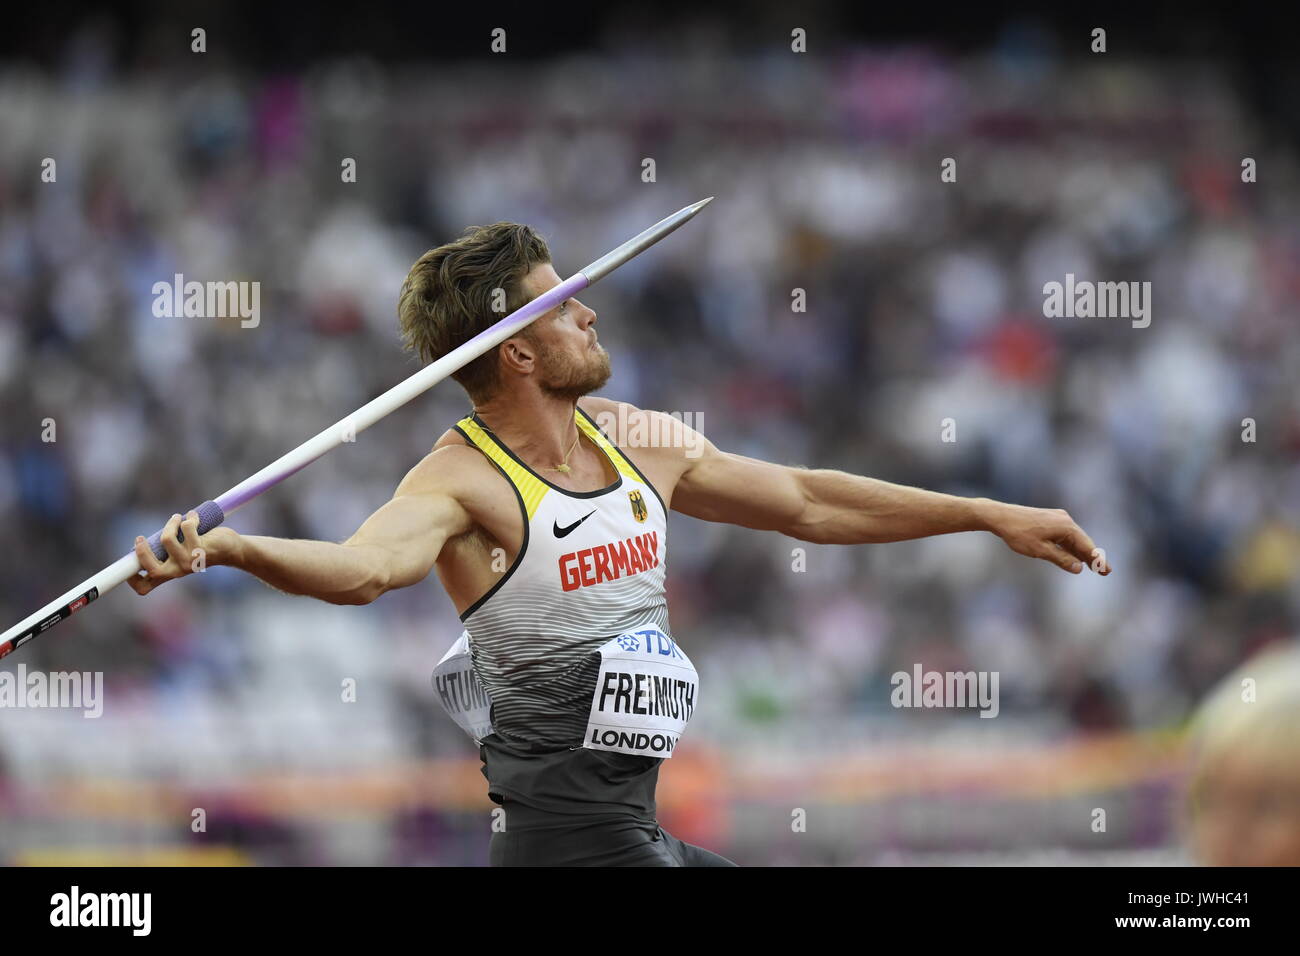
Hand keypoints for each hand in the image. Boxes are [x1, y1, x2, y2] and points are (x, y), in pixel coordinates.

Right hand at [129, 511, 242, 595]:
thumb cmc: (199, 549)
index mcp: (168, 574)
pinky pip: (186, 527)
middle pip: (150, 568)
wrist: (231, 549)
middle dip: (142, 550)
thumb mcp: (178, 554)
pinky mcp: (201, 550)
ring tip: (178, 517)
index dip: (130, 578)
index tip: (128, 557)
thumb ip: (162, 553)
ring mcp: (189, 562)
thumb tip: (139, 544)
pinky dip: (189, 518)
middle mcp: (176, 572)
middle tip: (140, 537)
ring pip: (166, 538)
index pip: (144, 587)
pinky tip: (195, 517)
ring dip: (171, 522)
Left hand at [982, 501, 1110, 574]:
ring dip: (1080, 552)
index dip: (1097, 560)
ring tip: (1091, 566)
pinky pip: (1064, 535)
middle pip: (1082, 542)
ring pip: (1072, 538)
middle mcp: (1065, 519)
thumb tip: (1079, 567)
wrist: (1000, 516)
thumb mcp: (1041, 551)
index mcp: (1066, 526)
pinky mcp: (1049, 519)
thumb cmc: (1019, 533)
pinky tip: (1072, 555)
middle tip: (1104, 571)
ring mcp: (1057, 518)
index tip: (1107, 571)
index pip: (1086, 546)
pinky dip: (1069, 546)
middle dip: (1092, 557)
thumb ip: (1061, 559)